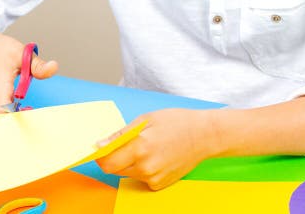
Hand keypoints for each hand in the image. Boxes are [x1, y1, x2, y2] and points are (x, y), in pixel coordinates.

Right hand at [0, 27, 57, 114]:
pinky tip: (14, 109)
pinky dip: (4, 118)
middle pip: (3, 121)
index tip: (32, 112)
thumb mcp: (21, 52)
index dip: (19, 117)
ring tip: (24, 108)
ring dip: (12, 120)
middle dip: (19, 121)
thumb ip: (38, 65)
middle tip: (31, 111)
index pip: (5, 111)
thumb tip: (54, 68)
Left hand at [95, 108, 214, 189]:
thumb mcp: (146, 120)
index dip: (100, 156)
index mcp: (141, 147)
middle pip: (116, 169)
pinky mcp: (160, 184)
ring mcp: (154, 178)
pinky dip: (142, 168)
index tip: (100, 148)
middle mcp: (146, 167)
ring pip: (128, 173)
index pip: (108, 162)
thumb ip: (121, 134)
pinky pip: (141, 178)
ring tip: (146, 146)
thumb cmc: (177, 122)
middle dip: (115, 157)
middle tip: (127, 143)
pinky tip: (155, 156)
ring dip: (129, 162)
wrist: (204, 136)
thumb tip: (101, 145)